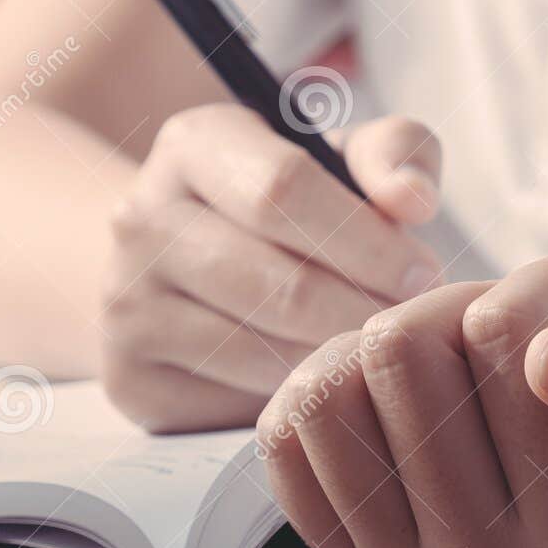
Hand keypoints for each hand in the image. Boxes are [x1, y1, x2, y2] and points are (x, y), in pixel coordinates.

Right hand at [102, 103, 443, 431]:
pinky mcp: (130, 377)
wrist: (178, 274)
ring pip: (261, 350)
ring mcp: (125, 302)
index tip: (421, 275)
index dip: (367, 241)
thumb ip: (393, 155)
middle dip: (362, 312)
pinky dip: (290, 398)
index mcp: (192, 144)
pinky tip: (315, 381)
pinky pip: (233, 403)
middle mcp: (140, 219)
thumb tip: (413, 200)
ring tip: (367, 352)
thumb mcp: (338, 163)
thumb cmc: (285, 212)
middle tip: (405, 328)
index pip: (283, 189)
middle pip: (279, 283)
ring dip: (334, 361)